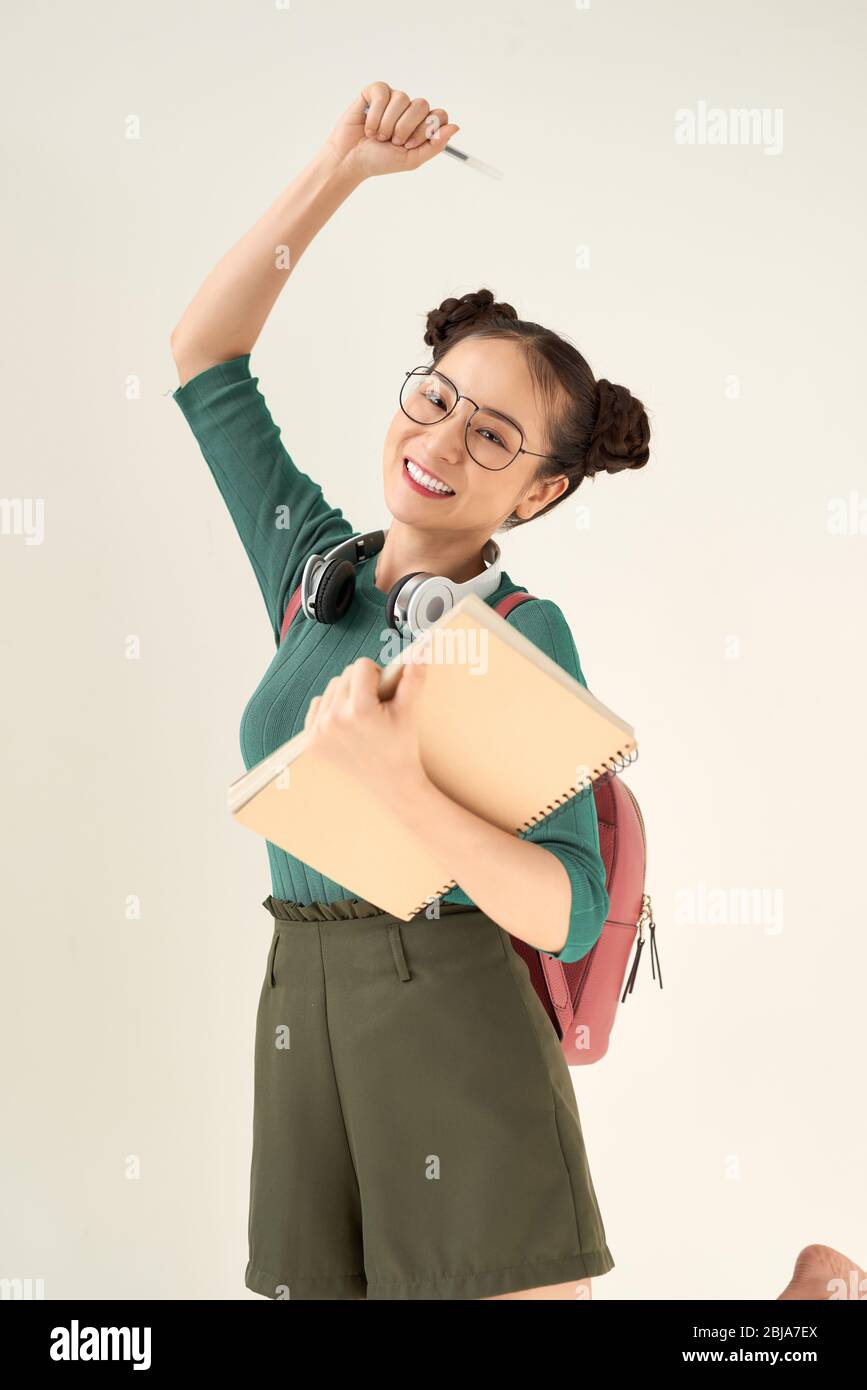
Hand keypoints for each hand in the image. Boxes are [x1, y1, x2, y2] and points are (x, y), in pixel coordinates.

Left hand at [302, 652, 430, 805]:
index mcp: (359, 709)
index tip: (384, 694)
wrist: (391, 785)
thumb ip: (413, 678)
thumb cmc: (401, 747)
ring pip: (331, 688)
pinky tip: (346, 725)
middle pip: (345, 675)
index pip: (362, 665)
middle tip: (376, 708)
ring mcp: (319, 732)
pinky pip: (317, 706)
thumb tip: (420, 651)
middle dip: (362, 684)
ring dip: (346, 695)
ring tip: (361, 717)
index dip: (378, 675)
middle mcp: (334, 719)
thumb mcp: (408, 711)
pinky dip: (330, 709)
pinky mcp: (311, 742)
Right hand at [324, 82, 459, 181]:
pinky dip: (375, 115)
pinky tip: (368, 127)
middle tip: (393, 141)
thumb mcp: (412, 159)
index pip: (439, 115)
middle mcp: (410, 109)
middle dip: (406, 128)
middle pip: (422, 105)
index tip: (410, 144)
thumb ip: (435, 145)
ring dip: (388, 124)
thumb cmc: (380, 160)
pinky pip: (383, 94)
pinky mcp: (375, 92)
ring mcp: (393, 98)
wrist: (352, 160)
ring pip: (402, 99)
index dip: (426, 129)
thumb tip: (455, 127)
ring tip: (378, 136)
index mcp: (421, 124)